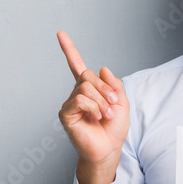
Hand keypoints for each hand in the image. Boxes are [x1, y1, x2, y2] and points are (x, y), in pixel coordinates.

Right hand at [57, 31, 129, 183]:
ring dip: (101, 100)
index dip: (69, 49)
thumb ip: (114, 84)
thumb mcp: (122, 103)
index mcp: (89, 89)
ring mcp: (70, 103)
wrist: (108, 149)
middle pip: (87, 76)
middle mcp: (77, 94)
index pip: (76, 66)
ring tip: (106, 115)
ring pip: (85, 87)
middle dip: (105, 88)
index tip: (60, 34)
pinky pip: (79, 99)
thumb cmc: (113, 129)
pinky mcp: (66, 114)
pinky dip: (93, 107)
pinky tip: (96, 117)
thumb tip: (102, 69)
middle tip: (113, 105)